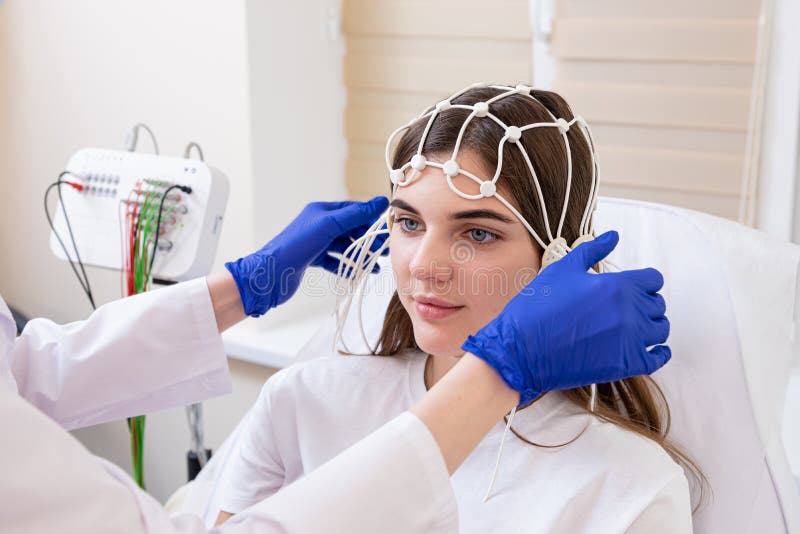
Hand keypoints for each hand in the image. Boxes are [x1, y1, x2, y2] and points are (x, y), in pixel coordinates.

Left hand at [226, 197, 388, 316]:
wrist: (270, 274)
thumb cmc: (296, 245)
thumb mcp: (329, 225)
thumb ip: (356, 214)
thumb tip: (381, 201)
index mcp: (321, 211)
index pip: (352, 210)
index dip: (370, 217)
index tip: (387, 227)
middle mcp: (318, 225)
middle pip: (350, 228)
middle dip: (368, 238)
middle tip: (384, 249)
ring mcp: (315, 242)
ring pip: (344, 246)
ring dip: (360, 254)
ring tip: (375, 264)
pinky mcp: (312, 259)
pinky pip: (335, 260)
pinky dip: (348, 265)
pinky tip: (359, 272)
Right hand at [462, 230, 670, 404]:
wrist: (522, 349)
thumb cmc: (537, 308)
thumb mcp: (562, 270)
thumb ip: (592, 250)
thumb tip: (613, 236)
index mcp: (617, 285)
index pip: (653, 279)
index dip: (643, 281)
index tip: (632, 286)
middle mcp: (629, 312)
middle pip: (657, 304)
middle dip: (645, 302)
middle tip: (626, 307)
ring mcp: (630, 340)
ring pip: (661, 330)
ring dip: (652, 326)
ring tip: (634, 327)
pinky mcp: (625, 365)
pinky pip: (658, 358)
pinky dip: (658, 353)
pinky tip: (649, 349)